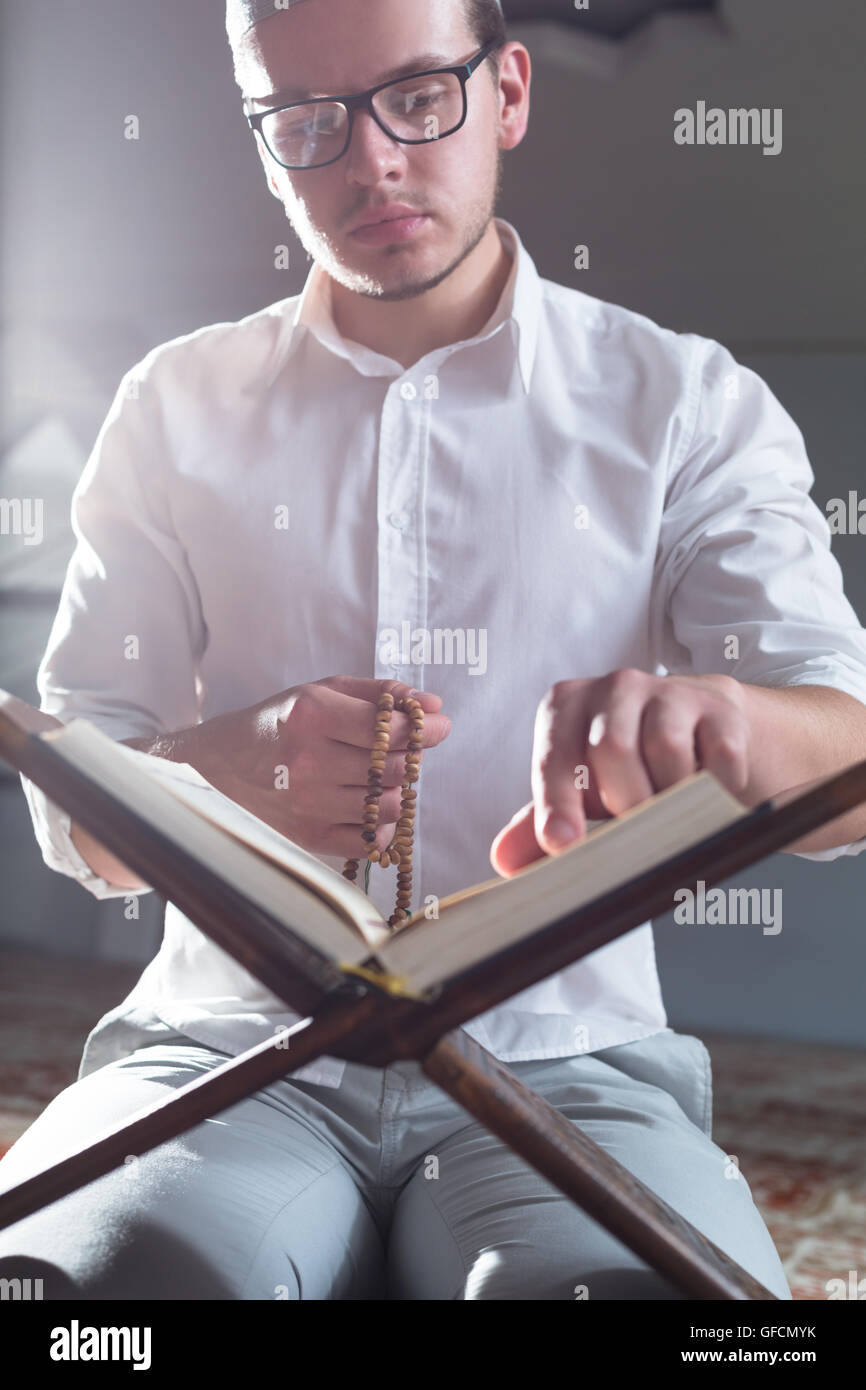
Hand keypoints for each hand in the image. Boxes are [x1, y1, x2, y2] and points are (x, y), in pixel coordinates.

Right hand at [146, 676, 451, 860]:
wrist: (212, 768)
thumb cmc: (275, 724)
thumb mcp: (320, 692)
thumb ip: (379, 694)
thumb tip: (433, 705)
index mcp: (312, 714)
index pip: (390, 730)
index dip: (424, 729)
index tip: (438, 726)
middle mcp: (309, 760)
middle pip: (395, 769)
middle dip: (409, 759)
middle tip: (400, 753)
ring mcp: (308, 803)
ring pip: (389, 806)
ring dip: (396, 793)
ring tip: (378, 780)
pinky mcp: (307, 837)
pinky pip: (370, 840)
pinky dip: (381, 827)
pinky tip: (367, 808)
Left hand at [490, 669, 748, 877]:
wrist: (699, 729)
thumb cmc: (624, 767)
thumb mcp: (578, 791)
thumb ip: (537, 824)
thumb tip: (504, 859)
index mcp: (566, 707)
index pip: (556, 756)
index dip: (556, 802)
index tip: (560, 843)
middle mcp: (614, 687)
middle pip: (612, 749)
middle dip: (624, 802)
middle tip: (635, 833)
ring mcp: (671, 692)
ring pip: (667, 752)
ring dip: (669, 798)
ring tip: (670, 816)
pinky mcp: (720, 710)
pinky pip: (718, 760)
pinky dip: (714, 791)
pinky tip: (707, 799)